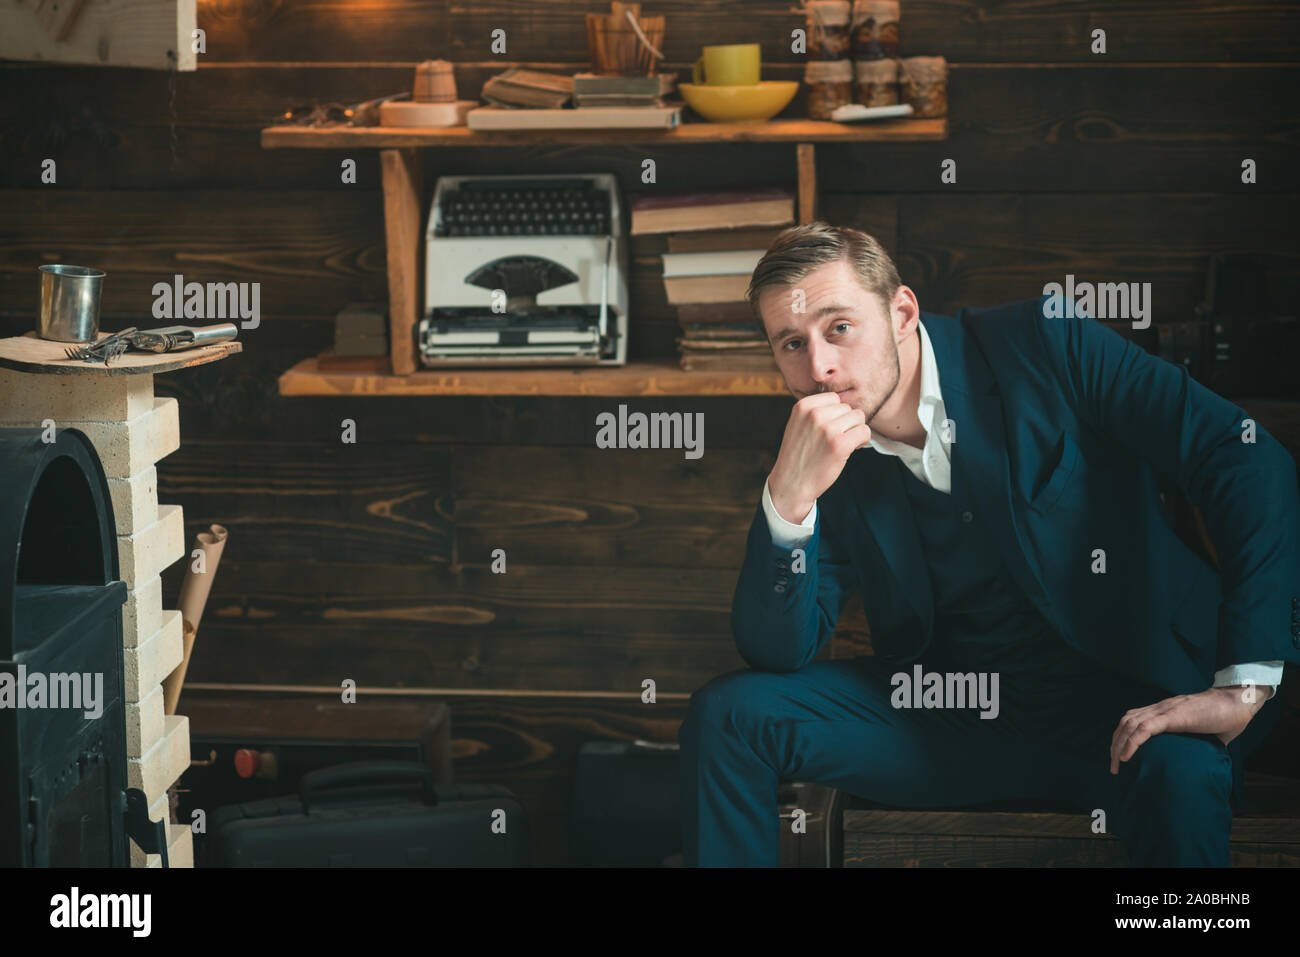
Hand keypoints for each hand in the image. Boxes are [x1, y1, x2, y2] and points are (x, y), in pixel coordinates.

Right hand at [768, 392, 869, 523]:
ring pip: (858, 418)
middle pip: (847, 408)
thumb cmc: (798, 455)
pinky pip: (864, 431)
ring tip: (842, 444)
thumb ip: (816, 411)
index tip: (829, 428)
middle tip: (835, 440)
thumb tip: (844, 404)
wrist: (791, 483)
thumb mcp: (798, 424)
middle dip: (846, 423)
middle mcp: (814, 414)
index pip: (834, 398)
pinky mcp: (840, 444)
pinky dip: (862, 440)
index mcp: (803, 406)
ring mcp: (827, 429)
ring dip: (854, 431)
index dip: (836, 414)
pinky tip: (851, 449)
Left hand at [1108, 684, 1273, 773]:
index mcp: (1165, 711)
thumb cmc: (1225, 718)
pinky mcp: (1173, 715)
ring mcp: (1165, 710)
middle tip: (1114, 766)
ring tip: (1117, 764)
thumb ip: (1197, 745)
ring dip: (1119, 745)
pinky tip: (1127, 756)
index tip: (1120, 757)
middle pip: (1126, 722)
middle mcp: (1160, 708)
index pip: (1133, 719)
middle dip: (1115, 744)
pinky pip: (1145, 728)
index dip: (1123, 737)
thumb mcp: (1205, 735)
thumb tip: (1201, 765)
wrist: (1239, 702)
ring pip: (1130, 724)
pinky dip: (1132, 742)